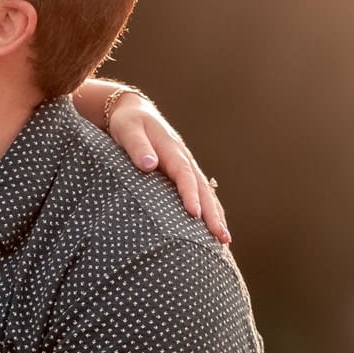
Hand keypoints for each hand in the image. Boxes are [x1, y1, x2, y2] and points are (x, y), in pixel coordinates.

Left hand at [104, 89, 228, 241]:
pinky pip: (202, 193)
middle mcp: (185, 159)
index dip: (190, 194)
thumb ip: (137, 147)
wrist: (136, 112)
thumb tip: (149, 165)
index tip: (194, 214)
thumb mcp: (128, 130)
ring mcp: (187, 166)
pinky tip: (215, 229)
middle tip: (221, 236)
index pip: (184, 174)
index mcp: (172, 149)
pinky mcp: (185, 173)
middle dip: (212, 213)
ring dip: (216, 215)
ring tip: (225, 240)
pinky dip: (211, 210)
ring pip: (207, 193)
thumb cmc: (129, 123)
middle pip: (203, 188)